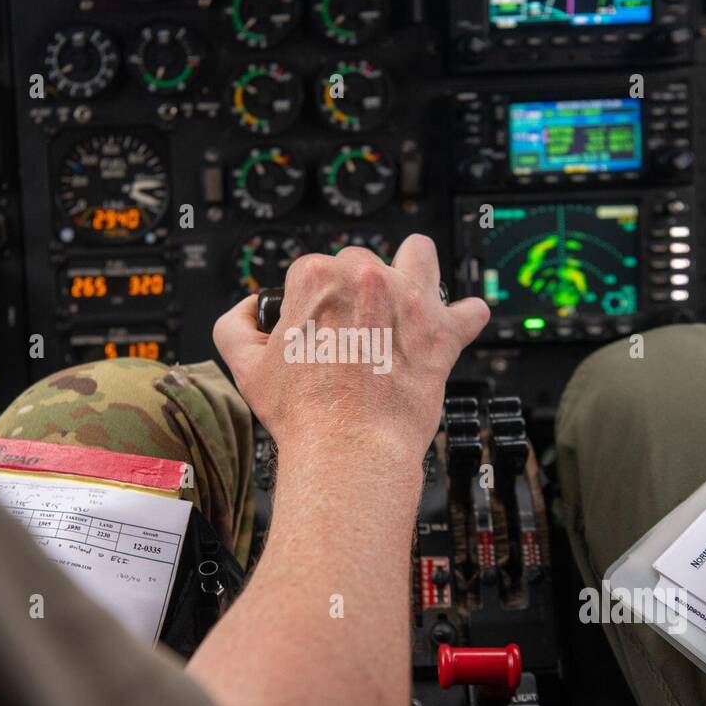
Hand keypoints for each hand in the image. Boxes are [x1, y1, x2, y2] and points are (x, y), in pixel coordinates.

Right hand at [212, 235, 489, 458]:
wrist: (350, 449)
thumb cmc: (304, 414)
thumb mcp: (245, 368)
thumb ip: (235, 325)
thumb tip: (249, 310)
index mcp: (317, 279)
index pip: (313, 268)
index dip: (312, 299)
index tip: (316, 326)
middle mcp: (367, 280)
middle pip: (362, 262)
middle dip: (357, 289)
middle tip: (352, 329)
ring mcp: (409, 302)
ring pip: (419, 256)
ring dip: (413, 271)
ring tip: (406, 299)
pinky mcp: (442, 333)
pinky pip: (470, 310)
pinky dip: (464, 317)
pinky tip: (456, 325)